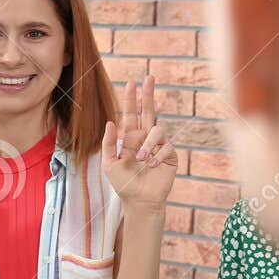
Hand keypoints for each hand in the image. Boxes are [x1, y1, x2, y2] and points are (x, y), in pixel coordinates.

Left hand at [102, 75, 175, 211]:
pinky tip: (153, 166)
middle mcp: (146, 138)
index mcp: (131, 138)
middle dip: (148, 94)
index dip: (132, 100)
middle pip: (149, 111)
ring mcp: (159, 146)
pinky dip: (158, 155)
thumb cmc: (124, 184)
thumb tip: (110, 122)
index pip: (132, 115)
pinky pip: (166, 147)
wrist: (140, 201)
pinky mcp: (170, 155)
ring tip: (142, 160)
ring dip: (148, 144)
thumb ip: (108, 144)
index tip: (132, 83)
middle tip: (149, 77)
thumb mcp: (110, 164)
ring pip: (158, 130)